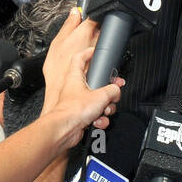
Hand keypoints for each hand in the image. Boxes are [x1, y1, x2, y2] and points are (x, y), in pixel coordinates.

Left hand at [40, 10, 120, 142]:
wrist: (65, 130)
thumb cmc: (73, 111)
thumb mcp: (100, 96)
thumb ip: (112, 90)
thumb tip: (117, 90)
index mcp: (75, 77)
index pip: (80, 57)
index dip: (89, 53)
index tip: (97, 52)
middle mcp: (75, 88)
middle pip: (96, 83)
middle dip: (108, 91)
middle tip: (113, 93)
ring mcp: (78, 101)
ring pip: (98, 100)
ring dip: (105, 107)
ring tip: (103, 111)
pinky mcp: (81, 114)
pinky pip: (96, 113)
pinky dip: (100, 118)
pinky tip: (98, 120)